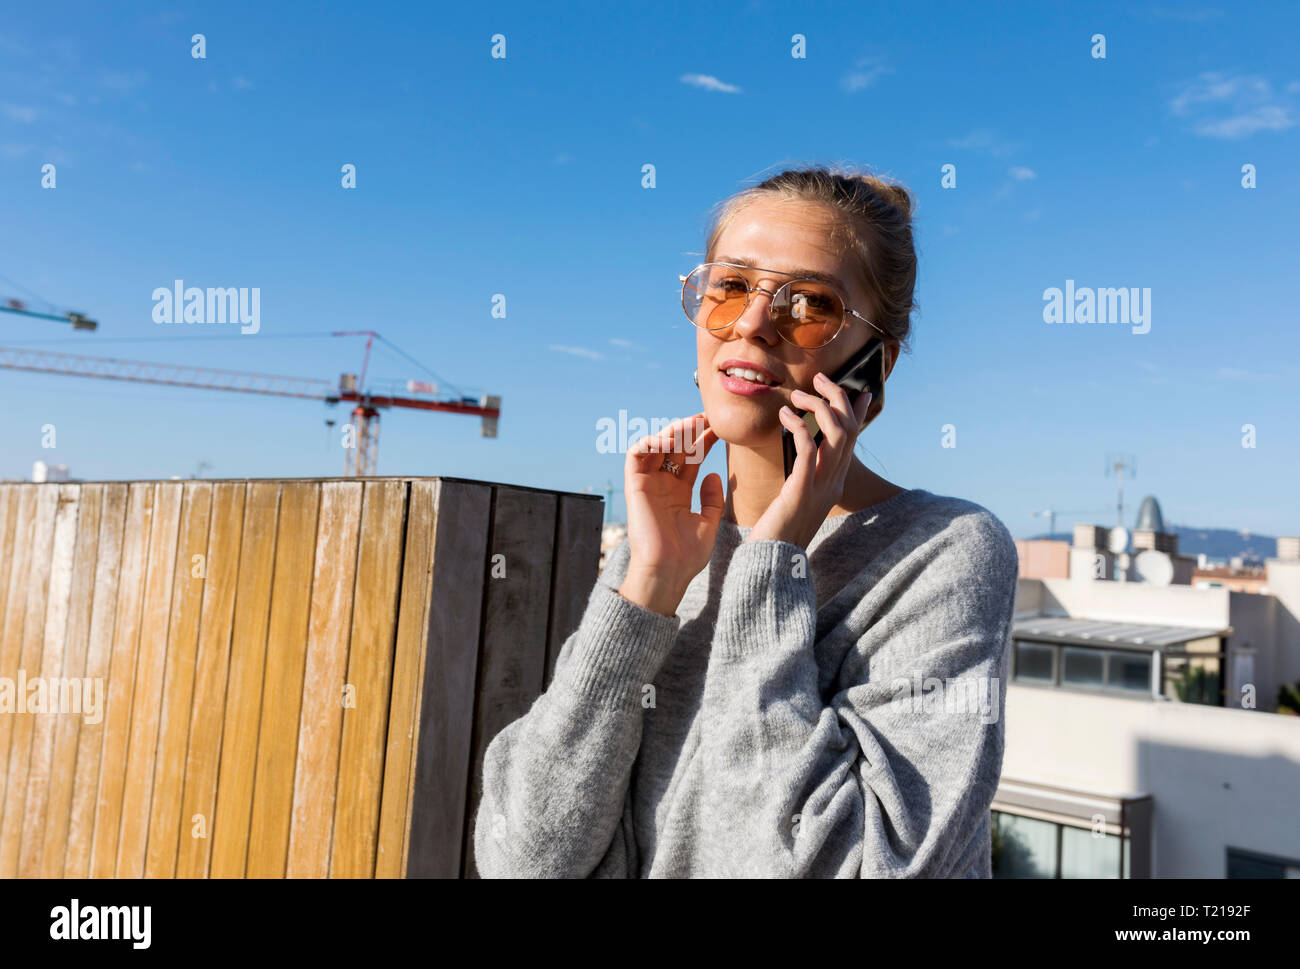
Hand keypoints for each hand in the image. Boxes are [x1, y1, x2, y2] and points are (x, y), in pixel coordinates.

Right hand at [618, 413, 723, 615]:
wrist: (667, 572)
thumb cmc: (687, 556)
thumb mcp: (708, 524)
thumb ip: (712, 499)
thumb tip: (714, 473)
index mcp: (679, 493)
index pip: (691, 458)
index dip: (704, 440)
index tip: (719, 428)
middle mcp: (663, 486)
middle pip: (675, 448)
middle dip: (690, 430)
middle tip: (707, 419)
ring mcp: (648, 485)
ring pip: (656, 446)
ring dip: (672, 432)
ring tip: (689, 426)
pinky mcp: (635, 486)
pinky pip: (636, 455)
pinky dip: (650, 442)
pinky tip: (669, 441)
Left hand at [747, 372, 873, 548]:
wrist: (771, 562)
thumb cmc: (777, 530)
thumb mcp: (797, 497)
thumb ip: (803, 475)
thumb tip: (803, 456)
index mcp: (834, 482)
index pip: (852, 439)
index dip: (856, 411)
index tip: (855, 390)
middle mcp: (833, 481)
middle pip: (849, 429)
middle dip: (837, 397)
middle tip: (820, 378)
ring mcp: (820, 486)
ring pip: (837, 434)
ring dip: (819, 406)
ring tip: (798, 394)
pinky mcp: (801, 490)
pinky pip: (808, 449)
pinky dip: (799, 427)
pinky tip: (785, 415)